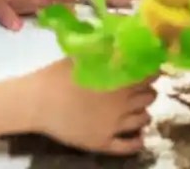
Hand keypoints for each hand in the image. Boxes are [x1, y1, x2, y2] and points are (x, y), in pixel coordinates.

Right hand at [30, 59, 156, 154]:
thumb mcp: (83, 55)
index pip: (150, 75)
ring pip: (144, 119)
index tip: (150, 69)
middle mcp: (122, 104)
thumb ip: (106, 50)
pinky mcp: (103, 142)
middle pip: (150, 97)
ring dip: (144, 112)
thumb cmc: (57, 76)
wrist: (36, 102)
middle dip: (148, 91)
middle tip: (140, 88)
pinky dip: (138, 141)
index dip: (153, 71)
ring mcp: (114, 126)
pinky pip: (129, 146)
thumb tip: (123, 42)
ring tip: (137, 109)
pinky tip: (139, 136)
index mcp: (119, 81)